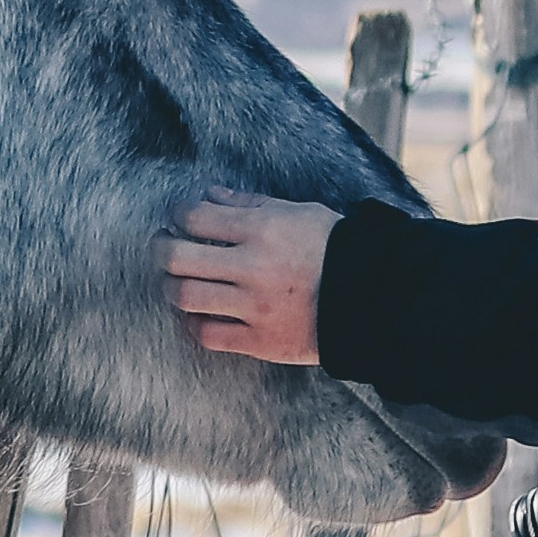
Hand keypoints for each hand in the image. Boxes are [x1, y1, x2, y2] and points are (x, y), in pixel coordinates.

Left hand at [167, 194, 337, 365]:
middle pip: (177, 257)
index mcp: (262, 230)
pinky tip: (196, 313)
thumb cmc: (338, 250)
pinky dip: (193, 324)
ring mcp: (254, 307)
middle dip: (161, 248)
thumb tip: (210, 195)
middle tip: (163, 246)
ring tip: (177, 280)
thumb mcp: (299, 212)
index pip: (195, 216)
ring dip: (171, 286)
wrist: (375, 300)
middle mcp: (252, 267)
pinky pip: (208, 335)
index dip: (177, 213)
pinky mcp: (260, 341)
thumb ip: (250, 203)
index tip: (177, 217)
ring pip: (185, 297)